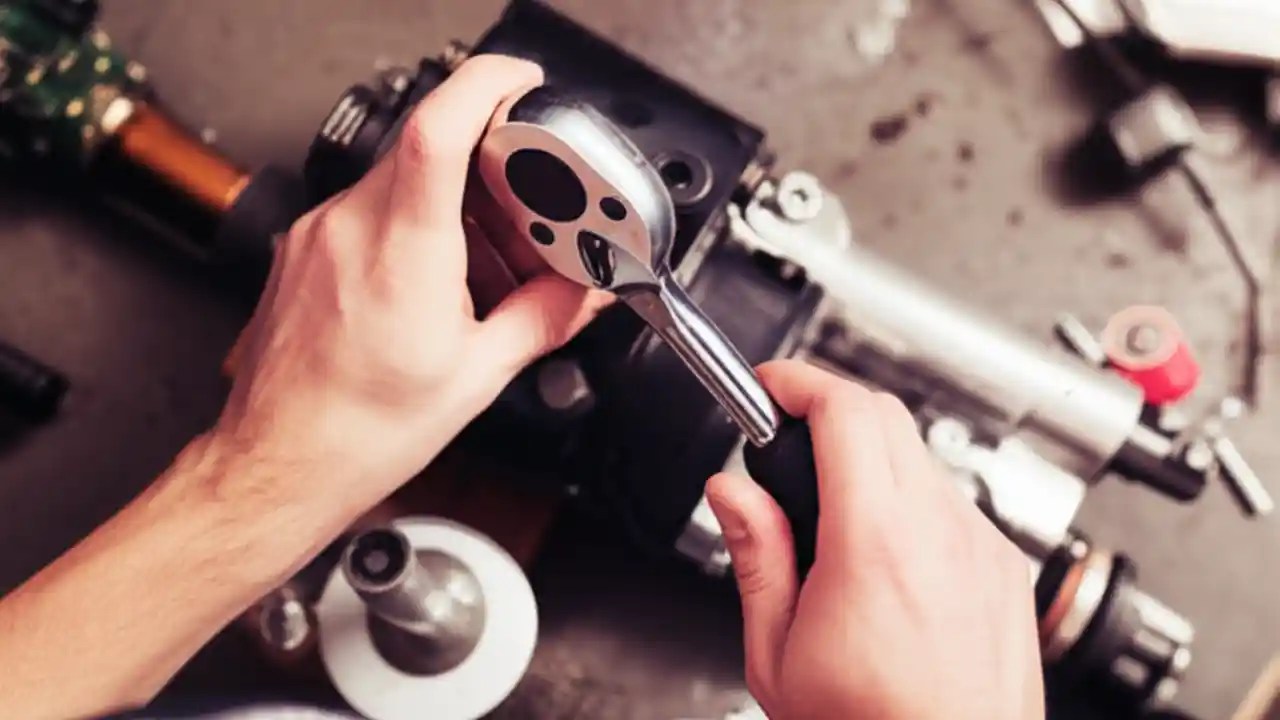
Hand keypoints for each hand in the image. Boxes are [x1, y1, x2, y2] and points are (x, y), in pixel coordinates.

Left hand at [210, 54, 607, 518]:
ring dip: (455, 200)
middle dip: (490, 164)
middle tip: (523, 207)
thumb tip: (586, 290)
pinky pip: (370, 206)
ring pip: (401, 176)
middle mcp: (351, 228)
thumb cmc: (358, 431)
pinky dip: (415, 223)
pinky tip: (435, 279)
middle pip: (430, 147)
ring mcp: (319, 232)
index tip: (520, 83)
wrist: (280, 463)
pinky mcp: (303, 246)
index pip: (437, 128)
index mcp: (403, 254)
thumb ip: (544, 317)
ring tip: (480, 263)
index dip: (485, 86)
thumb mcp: (476, 376)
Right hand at [707, 361, 1043, 719]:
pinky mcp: (1006, 568)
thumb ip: (756, 558)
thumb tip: (731, 494)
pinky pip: (952, 502)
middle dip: (829, 408)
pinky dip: (910, 500)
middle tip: (788, 436)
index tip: (771, 385)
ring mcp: (984, 549)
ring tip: (831, 515)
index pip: (847, 412)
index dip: (799, 381)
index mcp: (875, 547)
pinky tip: (883, 554)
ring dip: (871, 458)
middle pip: (887, 416)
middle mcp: (942, 535)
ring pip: (921, 458)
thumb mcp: (777, 656)